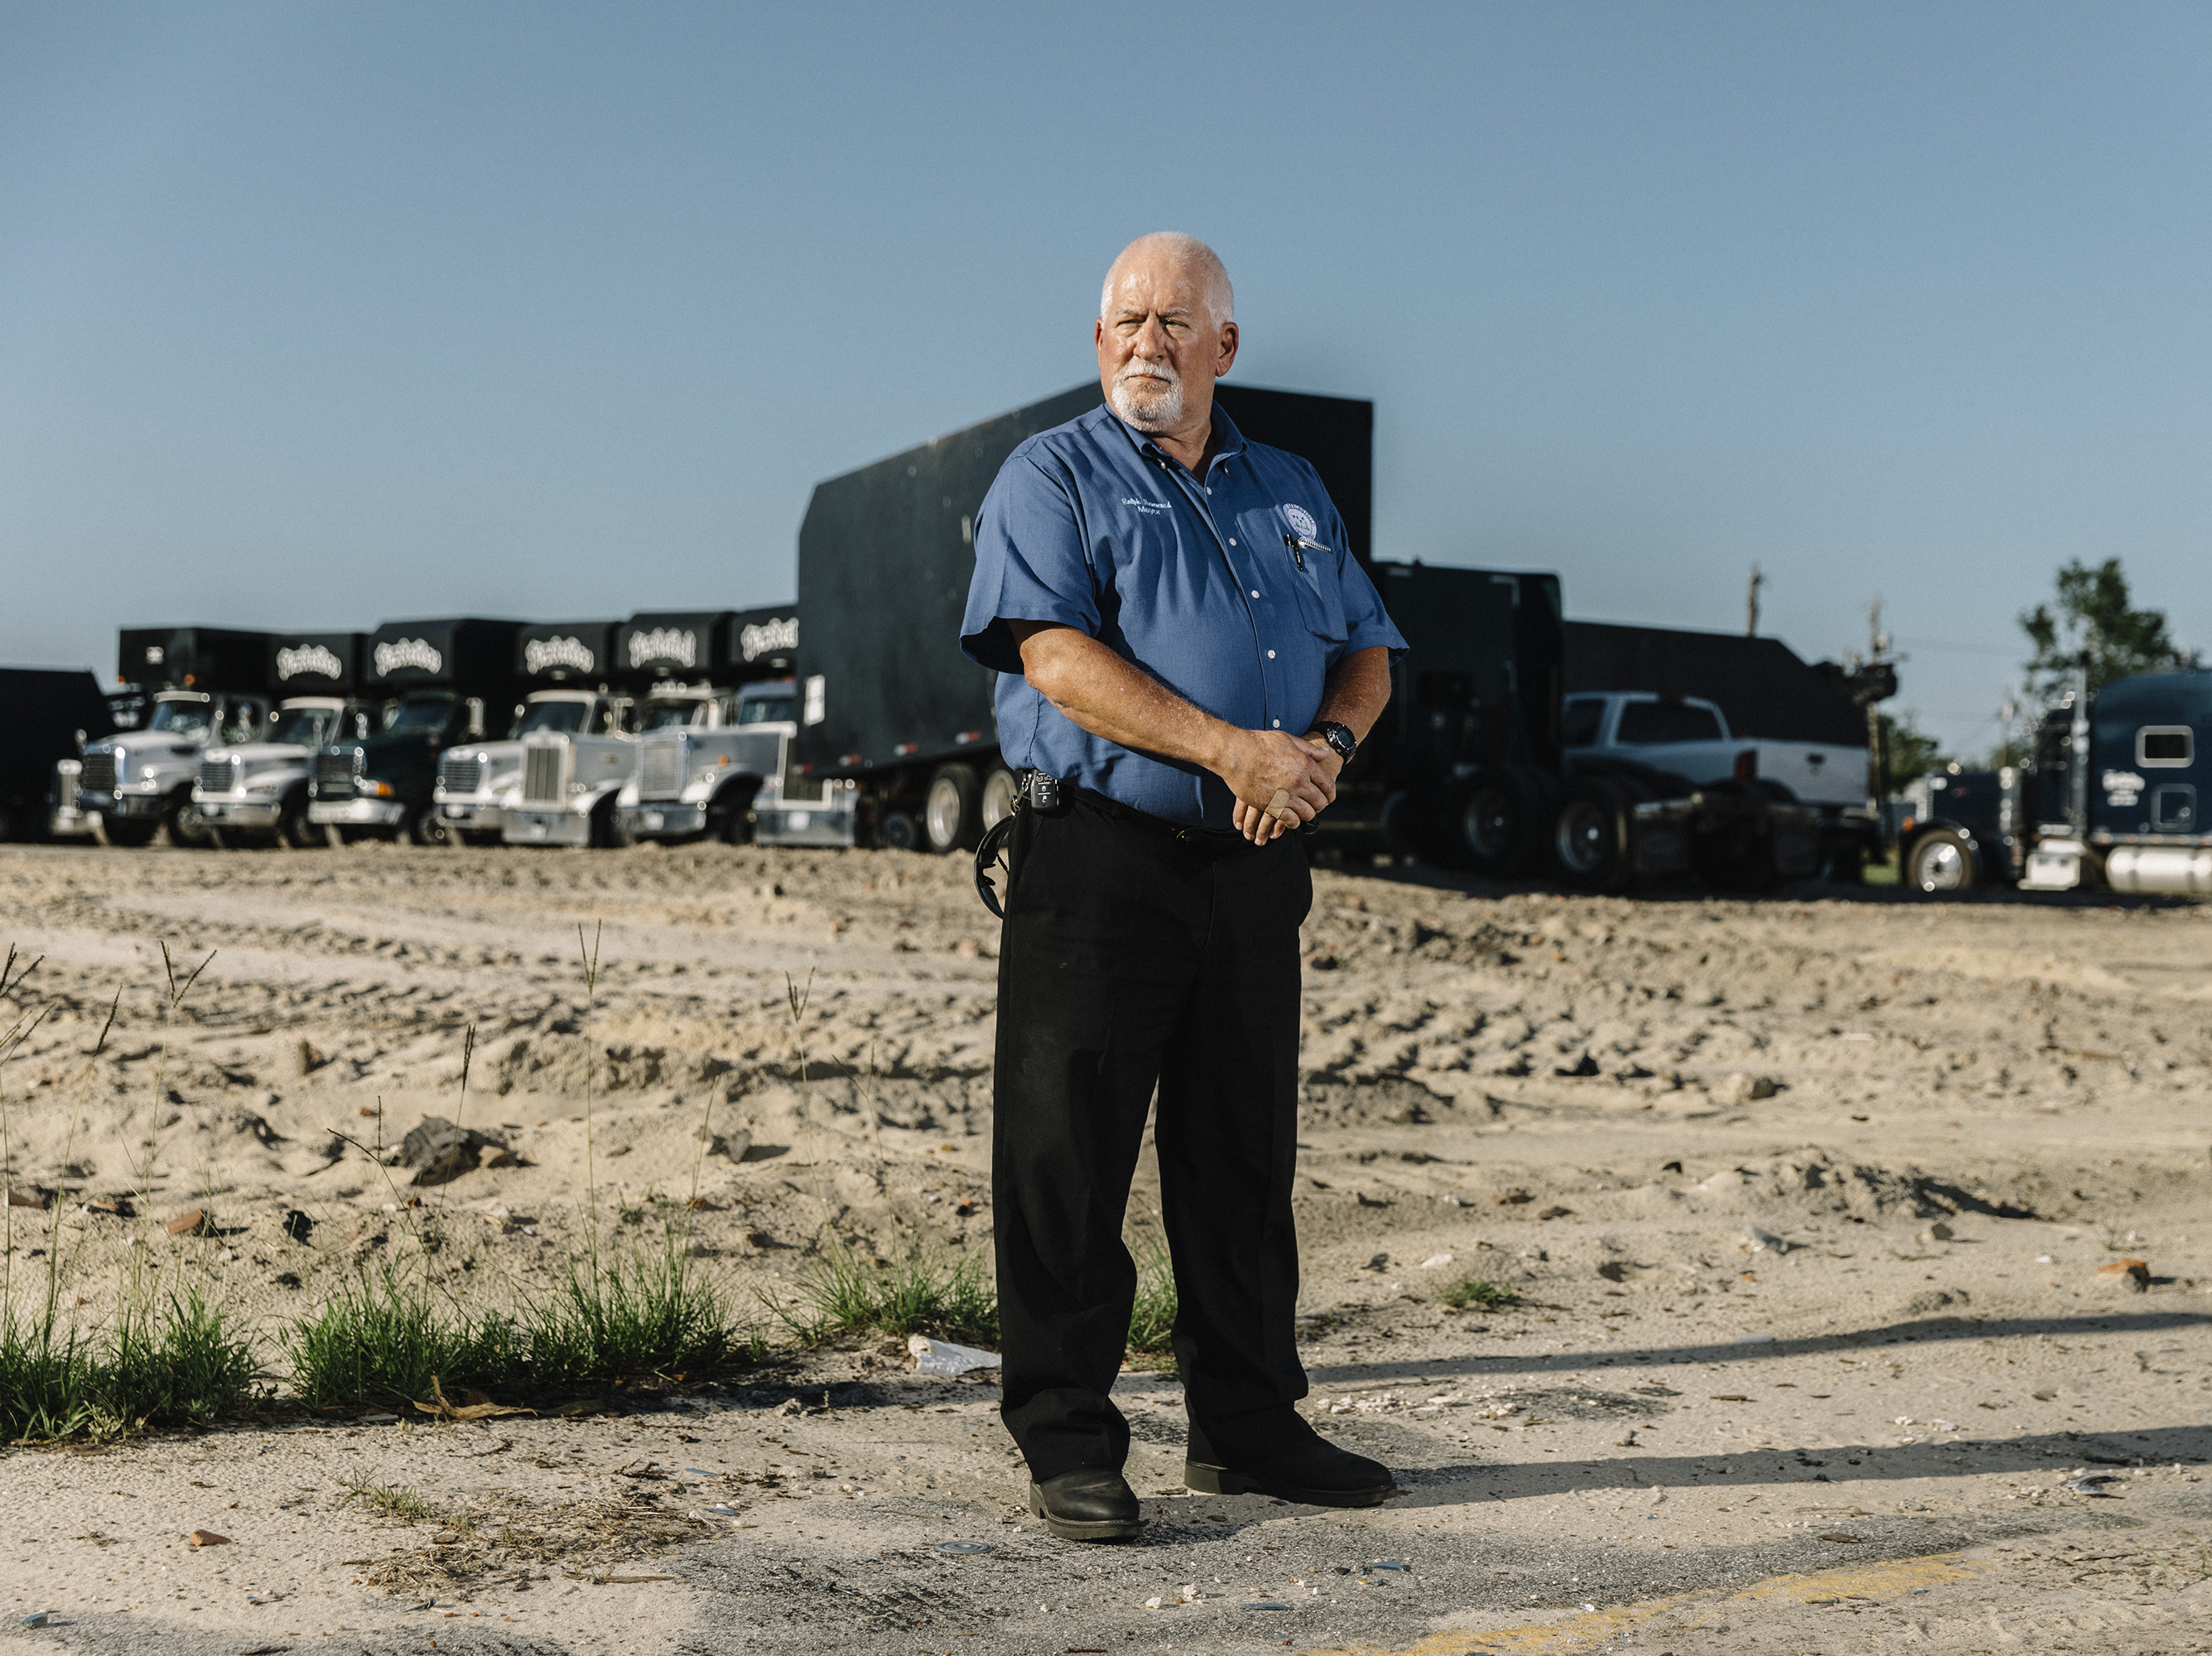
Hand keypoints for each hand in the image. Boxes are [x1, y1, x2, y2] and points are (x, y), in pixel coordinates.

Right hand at [1219, 728, 1336, 843]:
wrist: (1235, 753)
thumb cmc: (1259, 743)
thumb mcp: (1288, 740)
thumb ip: (1308, 749)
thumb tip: (1325, 754)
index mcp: (1305, 764)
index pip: (1327, 784)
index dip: (1331, 793)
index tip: (1329, 797)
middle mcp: (1299, 781)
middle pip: (1320, 801)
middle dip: (1320, 805)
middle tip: (1316, 806)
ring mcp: (1286, 795)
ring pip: (1307, 814)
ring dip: (1307, 815)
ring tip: (1303, 813)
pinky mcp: (1272, 805)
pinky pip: (1290, 821)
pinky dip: (1293, 822)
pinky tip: (1291, 820)